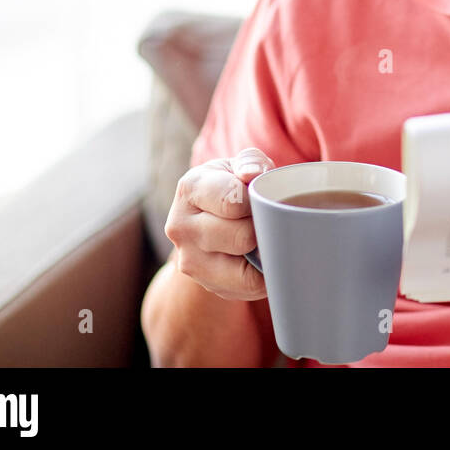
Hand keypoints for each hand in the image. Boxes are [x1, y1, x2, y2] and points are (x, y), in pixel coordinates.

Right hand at [164, 147, 275, 301]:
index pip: (233, 201)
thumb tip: (252, 174)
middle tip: (268, 222)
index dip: (256, 201)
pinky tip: (265, 260)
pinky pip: (248, 287)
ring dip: (264, 254)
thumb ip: (250, 162)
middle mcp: (181, 226)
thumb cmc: (233, 187)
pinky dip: (264, 276)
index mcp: (191, 188)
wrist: (209, 221)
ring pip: (244, 269)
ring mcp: (190, 260)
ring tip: (266, 239)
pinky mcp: (206, 284)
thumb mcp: (239, 166)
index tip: (259, 199)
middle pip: (241, 236)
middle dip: (262, 229)